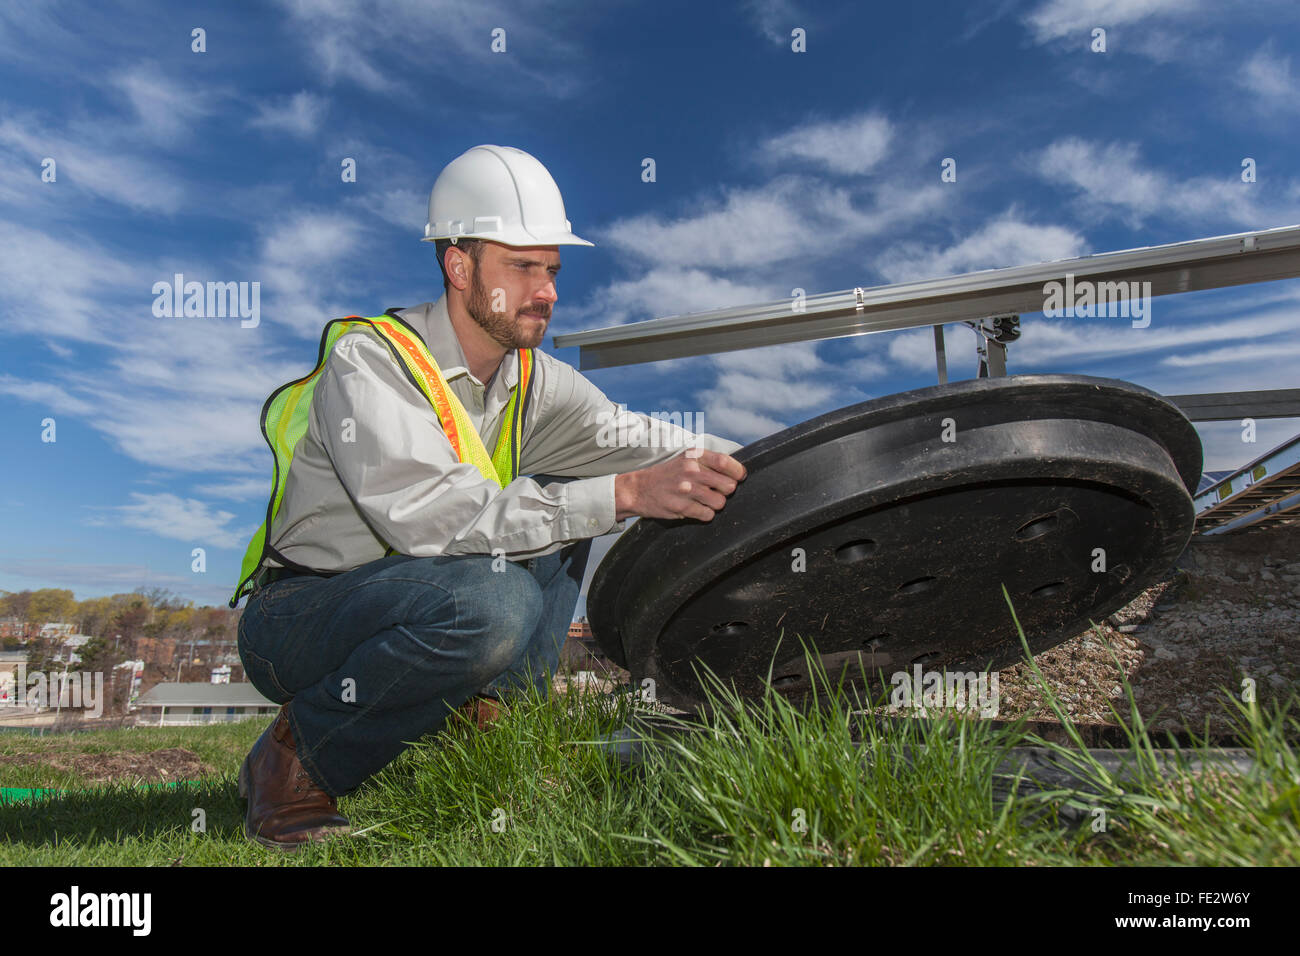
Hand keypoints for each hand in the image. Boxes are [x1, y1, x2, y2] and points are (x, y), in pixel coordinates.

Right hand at [614, 449, 746, 521]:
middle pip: (728, 485)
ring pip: (720, 502)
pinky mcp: (682, 507)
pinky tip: (695, 508)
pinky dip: (705, 514)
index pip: (725, 462)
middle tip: (716, 491)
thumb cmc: (666, 475)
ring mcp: (686, 490)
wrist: (638, 489)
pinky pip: (708, 515)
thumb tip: (735, 471)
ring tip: (704, 500)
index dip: (737, 471)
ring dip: (716, 504)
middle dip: (726, 491)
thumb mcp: (684, 459)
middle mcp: (691, 471)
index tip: (739, 476)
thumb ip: (707, 462)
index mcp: (693, 456)